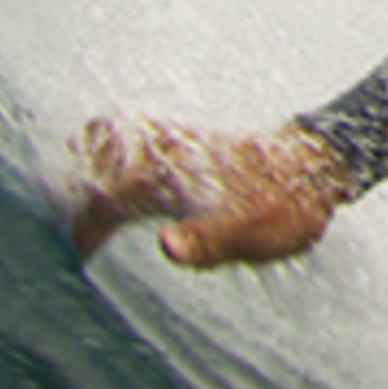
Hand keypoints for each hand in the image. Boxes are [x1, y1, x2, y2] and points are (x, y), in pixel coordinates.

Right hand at [65, 116, 350, 264]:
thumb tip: (166, 246)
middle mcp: (171, 150)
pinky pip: (132, 143)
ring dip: (87, 165)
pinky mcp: (188, 147)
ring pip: (112, 136)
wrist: (323, 163)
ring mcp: (178, 145)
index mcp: (178, 172)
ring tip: (80, 211)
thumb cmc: (290, 201)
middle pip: (95, 141)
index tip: (79, 252)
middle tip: (64, 218)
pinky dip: (109, 162)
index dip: (84, 224)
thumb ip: (210, 241)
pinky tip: (115, 200)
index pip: (107, 193)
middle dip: (68, 176)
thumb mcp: (256, 232)